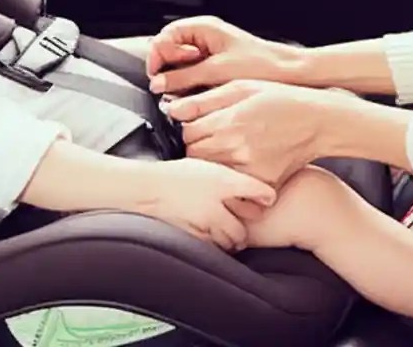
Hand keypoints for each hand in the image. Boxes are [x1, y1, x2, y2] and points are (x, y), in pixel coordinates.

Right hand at [133, 158, 276, 251]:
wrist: (145, 189)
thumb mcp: (203, 165)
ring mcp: (207, 221)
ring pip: (235, 238)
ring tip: (230, 233)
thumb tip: (244, 185)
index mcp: (222, 180)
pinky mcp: (196, 237)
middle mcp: (218, 201)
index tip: (267, 199)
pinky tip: (212, 237)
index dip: (266, 196)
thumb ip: (225, 177)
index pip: (259, 190)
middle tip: (246, 220)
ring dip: (235, 237)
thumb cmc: (172, 175)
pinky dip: (217, 244)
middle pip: (250, 219)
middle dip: (250, 221)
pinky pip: (216, 247)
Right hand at [146, 17, 303, 94]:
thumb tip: (159, 84)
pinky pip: (192, 73)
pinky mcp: (215, 66)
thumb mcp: (216, 71)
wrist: (287, 73)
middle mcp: (204, 37)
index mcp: (204, 28)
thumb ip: (184, 77)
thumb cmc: (260, 65)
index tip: (156, 74)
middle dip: (166, 67)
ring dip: (177, 77)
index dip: (157, 55)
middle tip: (169, 85)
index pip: (165, 35)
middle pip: (170, 49)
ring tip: (185, 90)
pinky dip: (189, 83)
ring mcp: (209, 51)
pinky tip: (195, 92)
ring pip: (179, 64)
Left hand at [163, 80, 352, 185]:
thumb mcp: (242, 88)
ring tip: (228, 148)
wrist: (319, 121)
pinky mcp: (263, 182)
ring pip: (212, 171)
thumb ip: (205, 100)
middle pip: (195, 153)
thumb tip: (173, 109)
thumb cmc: (281, 99)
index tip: (200, 123)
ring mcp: (250, 169)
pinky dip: (232, 177)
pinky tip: (241, 162)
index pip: (187, 131)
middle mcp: (237, 147)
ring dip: (213, 161)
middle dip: (198, 144)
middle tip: (212, 136)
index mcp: (229, 121)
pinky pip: (235, 186)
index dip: (190, 126)